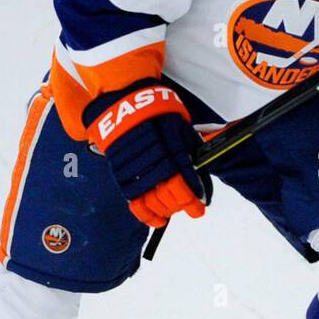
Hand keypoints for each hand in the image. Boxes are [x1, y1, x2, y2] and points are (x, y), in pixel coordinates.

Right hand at [83, 83, 209, 227]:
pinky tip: (154, 218)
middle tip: (185, 207)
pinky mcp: (118, 168)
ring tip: (170, 215)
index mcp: (170, 146)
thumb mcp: (180, 126)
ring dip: (162, 211)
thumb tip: (200, 174)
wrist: (123, 100)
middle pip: (166, 194)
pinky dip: (143, 212)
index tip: (198, 210)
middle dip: (178, 206)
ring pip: (149, 199)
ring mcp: (134, 164)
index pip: (183, 182)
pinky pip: (131, 197)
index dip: (191, 200)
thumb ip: (189, 150)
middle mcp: (151, 158)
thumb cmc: (157, 113)